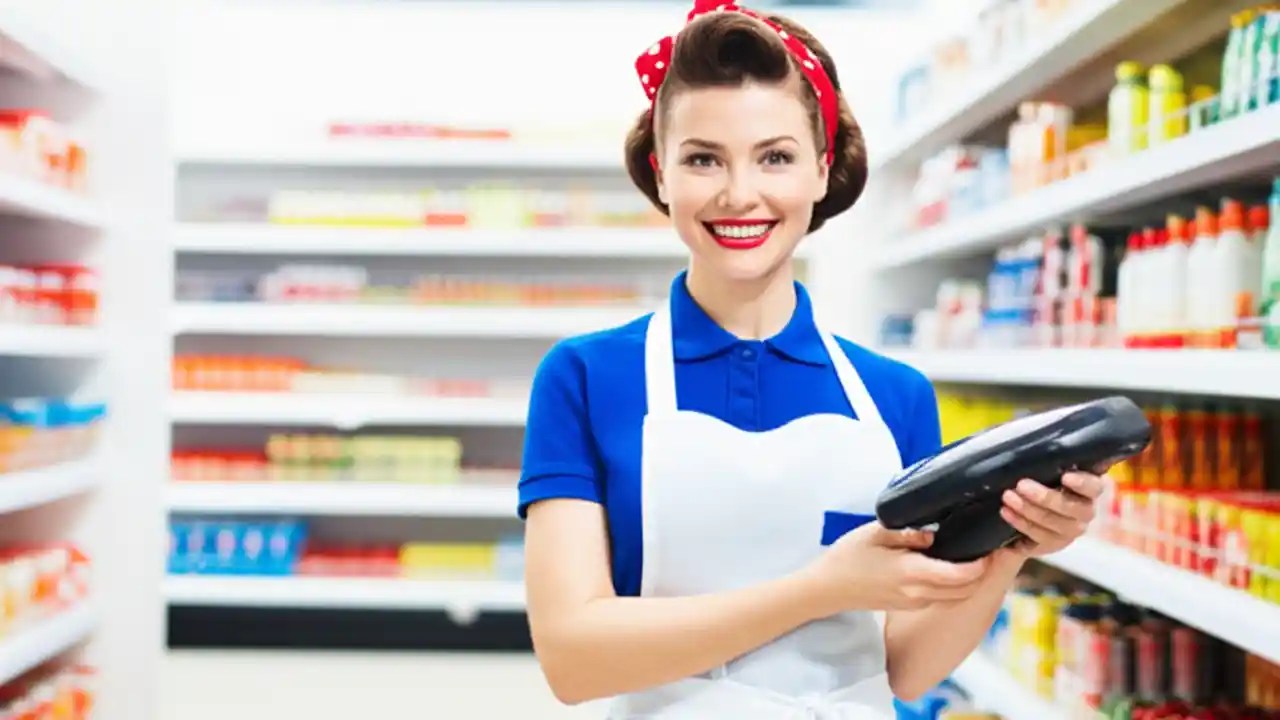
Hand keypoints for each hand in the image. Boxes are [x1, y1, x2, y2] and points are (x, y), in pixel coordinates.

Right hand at [803, 522, 990, 613]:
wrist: (828, 588)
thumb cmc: (848, 556)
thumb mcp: (876, 533)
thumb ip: (909, 533)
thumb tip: (936, 535)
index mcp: (912, 573)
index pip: (961, 575)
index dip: (981, 563)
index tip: (988, 545)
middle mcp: (918, 593)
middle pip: (966, 590)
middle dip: (981, 573)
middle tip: (986, 548)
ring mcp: (915, 602)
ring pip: (956, 596)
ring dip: (969, 581)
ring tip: (971, 556)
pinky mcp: (909, 605)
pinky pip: (942, 598)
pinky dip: (954, 585)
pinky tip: (949, 566)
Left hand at [999, 471, 1106, 557]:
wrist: (1022, 506)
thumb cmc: (1038, 478)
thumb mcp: (1044, 468)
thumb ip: (1047, 461)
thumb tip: (1032, 442)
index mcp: (1088, 489)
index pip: (1095, 487)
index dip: (1083, 484)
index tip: (1065, 477)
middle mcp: (1084, 512)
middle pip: (1073, 509)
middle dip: (1046, 497)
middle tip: (1021, 485)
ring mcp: (1070, 531)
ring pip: (1054, 524)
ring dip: (1028, 510)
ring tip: (1008, 497)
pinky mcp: (1053, 545)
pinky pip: (1039, 538)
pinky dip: (1021, 524)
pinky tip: (1006, 512)